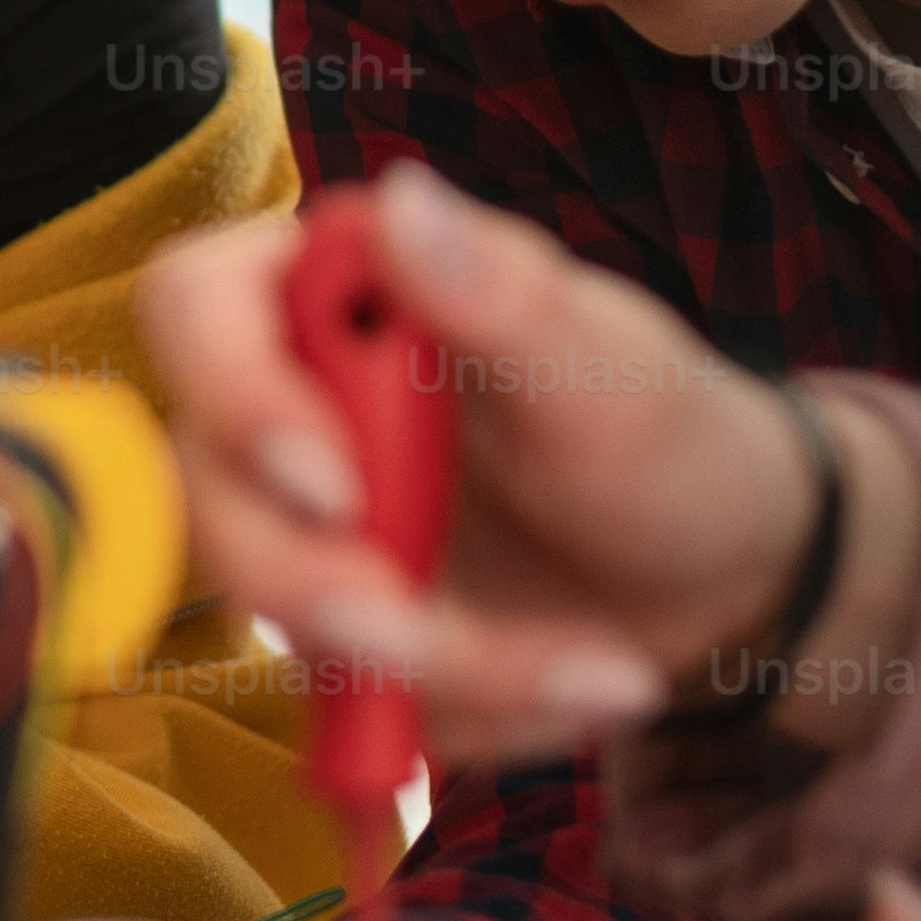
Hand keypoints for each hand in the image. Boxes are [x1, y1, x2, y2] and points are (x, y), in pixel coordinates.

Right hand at [142, 166, 887, 760]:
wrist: (725, 574)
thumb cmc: (667, 435)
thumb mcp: (608, 368)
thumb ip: (500, 293)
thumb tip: (398, 201)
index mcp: (343, 299)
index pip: (194, 306)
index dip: (230, 396)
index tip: (332, 485)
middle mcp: (295, 411)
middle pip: (206, 492)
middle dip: (314, 585)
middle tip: (421, 635)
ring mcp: (308, 535)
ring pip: (278, 619)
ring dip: (434, 671)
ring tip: (602, 673)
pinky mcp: (340, 640)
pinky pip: (357, 706)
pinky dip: (479, 718)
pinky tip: (584, 686)